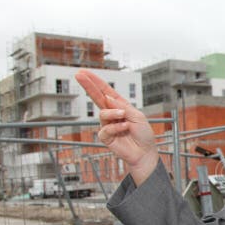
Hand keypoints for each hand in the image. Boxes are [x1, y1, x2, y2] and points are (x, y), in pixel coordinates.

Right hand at [75, 70, 158, 184]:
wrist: (145, 152)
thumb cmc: (143, 134)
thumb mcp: (137, 116)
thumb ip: (122, 106)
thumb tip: (107, 97)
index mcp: (120, 106)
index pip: (106, 91)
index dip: (96, 82)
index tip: (84, 72)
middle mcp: (112, 114)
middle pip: (97, 97)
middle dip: (88, 86)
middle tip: (79, 75)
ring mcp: (107, 124)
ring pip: (102, 113)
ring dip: (113, 113)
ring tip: (124, 116)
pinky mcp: (106, 137)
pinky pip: (105, 129)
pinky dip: (116, 127)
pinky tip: (124, 128)